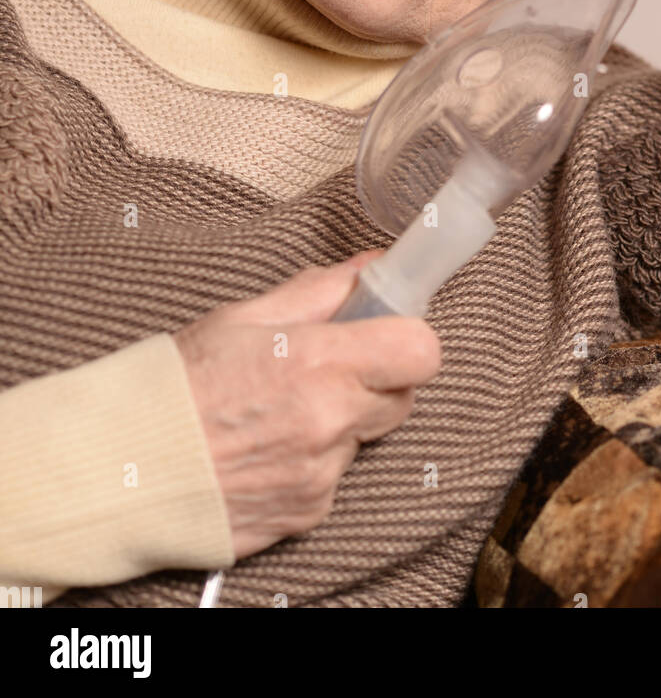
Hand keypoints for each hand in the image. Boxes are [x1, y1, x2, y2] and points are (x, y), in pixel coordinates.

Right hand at [173, 250, 440, 558]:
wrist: (124, 466)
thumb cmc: (177, 385)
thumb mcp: (244, 316)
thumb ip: (321, 289)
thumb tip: (371, 265)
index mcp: (318, 362)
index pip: (420, 350)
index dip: (406, 337)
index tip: (383, 331)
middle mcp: (329, 421)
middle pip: (401, 396)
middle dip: (373, 379)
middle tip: (322, 368)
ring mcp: (320, 473)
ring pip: (363, 437)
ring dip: (338, 422)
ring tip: (277, 411)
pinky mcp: (307, 512)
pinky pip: (332, 476)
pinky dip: (310, 461)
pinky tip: (265, 447)